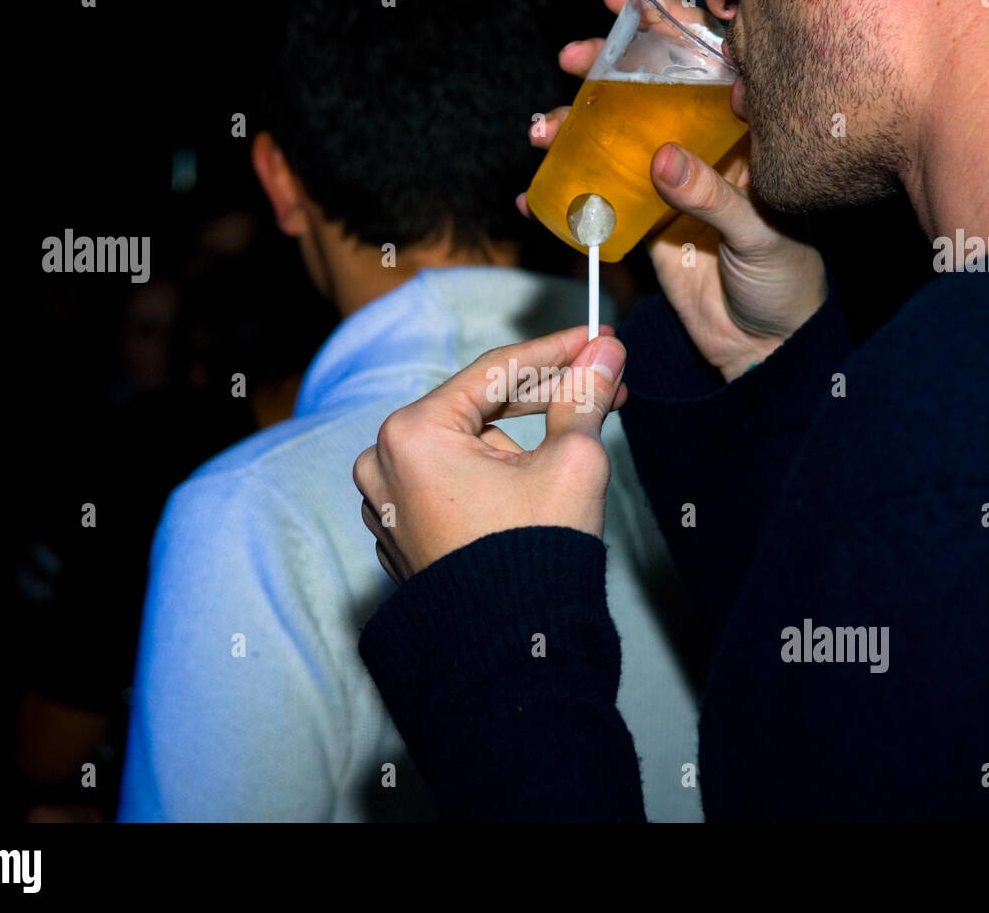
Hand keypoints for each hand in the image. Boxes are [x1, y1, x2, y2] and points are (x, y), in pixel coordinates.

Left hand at [354, 326, 627, 582]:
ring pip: (466, 445)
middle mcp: (382, 463)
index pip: (496, 371)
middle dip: (545, 395)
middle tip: (602, 382)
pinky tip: (536, 476)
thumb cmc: (535, 554)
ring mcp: (386, 503)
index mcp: (411, 433)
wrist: (512, 651)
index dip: (558, 350)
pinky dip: (491, 473)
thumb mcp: (572, 461)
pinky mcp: (402, 534)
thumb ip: (583, 395)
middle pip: (478, 407)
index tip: (598, 337)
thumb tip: (605, 352)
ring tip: (574, 439)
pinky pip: (451, 482)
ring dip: (519, 436)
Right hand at [521, 0, 827, 380]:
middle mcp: (699, 151)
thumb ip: (713, 195)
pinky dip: (562, 199)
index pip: (702, 65)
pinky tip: (535, 198)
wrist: (764, 346)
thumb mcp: (761, 232)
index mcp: (740, 136)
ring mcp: (665, 187)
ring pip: (611, 143)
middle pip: (645, 95)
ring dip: (572, 132)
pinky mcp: (640, 226)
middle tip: (571, 60)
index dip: (663, 30)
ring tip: (543, 132)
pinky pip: (595, 203)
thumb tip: (662, 159)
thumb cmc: (786, 282)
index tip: (624, 6)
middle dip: (602, 72)